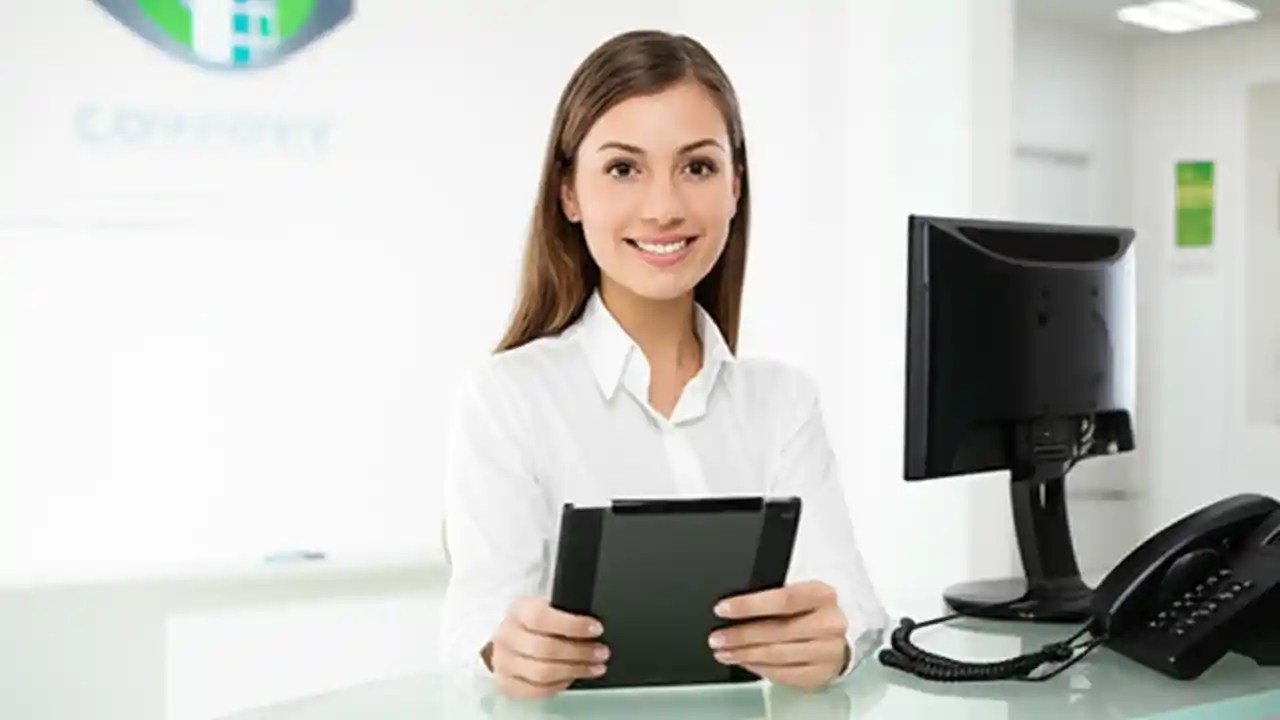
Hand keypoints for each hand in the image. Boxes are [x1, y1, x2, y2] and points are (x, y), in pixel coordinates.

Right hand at [484, 596, 609, 699]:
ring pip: (542, 672)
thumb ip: (566, 613)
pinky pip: (535, 690)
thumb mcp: (548, 607)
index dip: (572, 624)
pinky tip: (571, 678)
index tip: (596, 629)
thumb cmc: (535, 623)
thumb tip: (594, 626)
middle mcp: (507, 636)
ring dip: (574, 671)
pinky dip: (557, 686)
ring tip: (594, 667)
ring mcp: (503, 661)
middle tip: (602, 652)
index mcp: (519, 610)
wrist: (511, 639)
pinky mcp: (506, 683)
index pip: (541, 617)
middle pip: (545, 648)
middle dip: (579, 652)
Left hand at [709, 580, 850, 690]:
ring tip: (724, 652)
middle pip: (776, 631)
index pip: (782, 599)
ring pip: (777, 655)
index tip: (722, 609)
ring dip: (745, 655)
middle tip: (716, 638)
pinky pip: (784, 674)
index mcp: (822, 594)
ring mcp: (828, 651)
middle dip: (740, 636)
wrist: (842, 633)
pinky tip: (745, 662)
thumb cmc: (813, 609)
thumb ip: (773, 596)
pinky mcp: (821, 673)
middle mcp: (829, 623)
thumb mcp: (800, 592)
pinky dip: (760, 668)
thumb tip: (733, 607)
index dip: (749, 605)